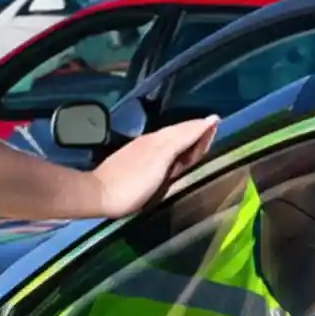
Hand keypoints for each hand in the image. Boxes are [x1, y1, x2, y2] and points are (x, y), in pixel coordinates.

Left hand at [92, 115, 218, 218]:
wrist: (98, 194)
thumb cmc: (133, 183)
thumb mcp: (161, 159)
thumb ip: (181, 139)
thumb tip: (205, 121)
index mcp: (160, 141)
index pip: (186, 130)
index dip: (201, 127)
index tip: (216, 122)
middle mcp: (151, 141)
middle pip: (178, 133)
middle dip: (195, 131)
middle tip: (211, 131)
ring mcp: (141, 150)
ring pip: (169, 139)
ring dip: (185, 138)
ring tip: (197, 141)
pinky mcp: (134, 160)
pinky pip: (160, 147)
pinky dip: (173, 147)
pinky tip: (174, 154)